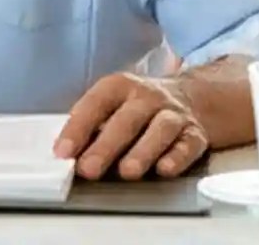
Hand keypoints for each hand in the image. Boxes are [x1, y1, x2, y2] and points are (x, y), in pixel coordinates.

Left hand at [54, 72, 208, 179]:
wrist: (194, 97)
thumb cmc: (139, 107)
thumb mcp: (113, 104)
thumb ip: (91, 126)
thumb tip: (66, 155)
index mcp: (120, 86)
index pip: (96, 103)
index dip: (78, 127)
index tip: (62, 152)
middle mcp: (148, 96)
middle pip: (127, 119)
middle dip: (106, 146)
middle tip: (88, 169)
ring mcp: (174, 113)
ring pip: (161, 129)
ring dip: (143, 151)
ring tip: (127, 172)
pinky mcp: (195, 134)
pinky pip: (188, 144)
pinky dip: (177, 158)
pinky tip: (165, 170)